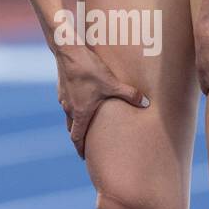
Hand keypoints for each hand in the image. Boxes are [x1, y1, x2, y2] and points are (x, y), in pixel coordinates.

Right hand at [55, 45, 149, 159]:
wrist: (68, 51)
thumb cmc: (89, 69)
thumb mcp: (112, 83)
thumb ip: (130, 94)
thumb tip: (146, 103)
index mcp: (80, 113)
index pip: (77, 138)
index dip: (81, 149)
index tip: (85, 157)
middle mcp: (69, 109)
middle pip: (72, 129)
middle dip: (79, 138)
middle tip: (87, 144)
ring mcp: (64, 98)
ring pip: (69, 115)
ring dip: (77, 121)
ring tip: (87, 122)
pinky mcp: (62, 87)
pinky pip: (68, 102)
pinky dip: (74, 106)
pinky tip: (83, 99)